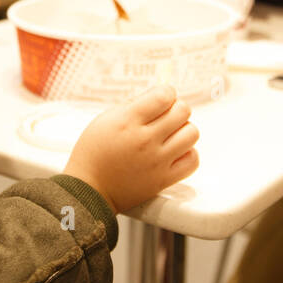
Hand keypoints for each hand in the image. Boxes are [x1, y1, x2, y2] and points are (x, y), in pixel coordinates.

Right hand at [62, 84, 198, 213]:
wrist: (89, 190)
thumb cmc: (94, 153)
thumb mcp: (106, 119)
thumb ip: (134, 106)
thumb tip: (161, 96)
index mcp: (127, 121)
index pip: (164, 95)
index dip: (167, 92)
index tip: (162, 98)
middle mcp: (145, 140)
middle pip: (182, 111)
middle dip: (176, 109)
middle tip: (166, 116)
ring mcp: (157, 161)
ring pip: (192, 133)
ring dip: (184, 130)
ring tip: (171, 134)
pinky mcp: (164, 179)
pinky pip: (192, 160)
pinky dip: (187, 153)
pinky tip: (174, 152)